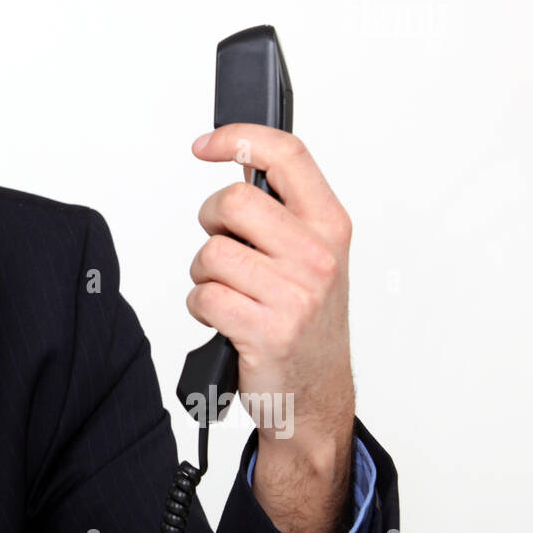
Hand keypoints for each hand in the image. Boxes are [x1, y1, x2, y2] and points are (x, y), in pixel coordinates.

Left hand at [186, 124, 354, 532]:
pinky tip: (226, 320)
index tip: (206, 145)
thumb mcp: (310, 256)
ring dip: (206, 275)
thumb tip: (236, 160)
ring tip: (233, 294)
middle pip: (231, 202)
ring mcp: (296, 295)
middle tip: (226, 250)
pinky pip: (203, 296)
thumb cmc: (306, 320)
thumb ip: (281, 211)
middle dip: (212, 224)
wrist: (314, 393)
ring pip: (210, 253)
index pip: (286, 155)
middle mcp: (318, 256)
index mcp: (330, 226)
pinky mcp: (268, 330)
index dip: (239, 139)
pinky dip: (202, 308)